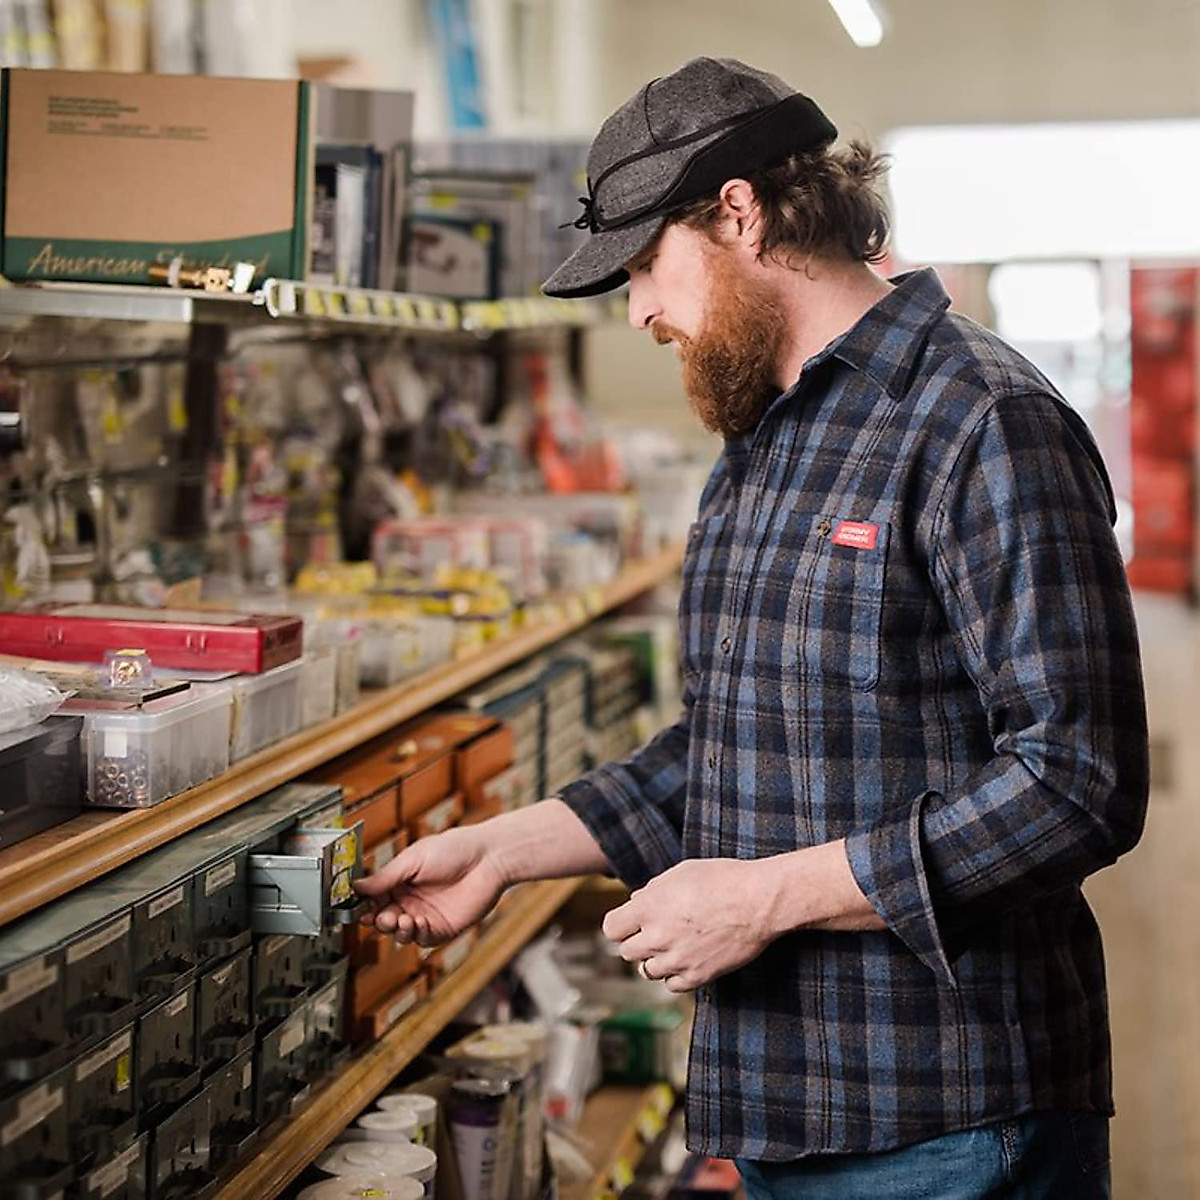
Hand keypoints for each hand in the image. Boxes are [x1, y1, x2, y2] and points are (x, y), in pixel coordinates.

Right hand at [353, 826, 506, 945]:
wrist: (489, 859)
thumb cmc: (454, 849)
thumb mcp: (413, 859)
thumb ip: (385, 877)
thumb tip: (356, 885)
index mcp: (401, 880)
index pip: (374, 898)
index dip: (364, 905)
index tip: (355, 909)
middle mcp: (411, 899)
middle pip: (384, 918)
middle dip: (378, 920)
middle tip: (381, 916)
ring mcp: (426, 915)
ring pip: (400, 933)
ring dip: (395, 929)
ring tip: (402, 919)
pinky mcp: (442, 928)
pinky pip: (421, 939)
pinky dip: (414, 935)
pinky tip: (417, 923)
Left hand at [601, 858, 774, 992]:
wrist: (759, 901)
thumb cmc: (723, 879)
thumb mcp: (681, 872)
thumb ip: (653, 890)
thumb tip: (638, 902)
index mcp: (648, 908)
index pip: (611, 929)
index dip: (620, 925)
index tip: (631, 922)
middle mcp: (657, 937)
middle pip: (627, 952)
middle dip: (637, 941)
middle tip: (656, 931)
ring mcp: (677, 960)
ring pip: (647, 971)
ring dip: (655, 959)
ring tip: (674, 944)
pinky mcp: (698, 976)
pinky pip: (672, 985)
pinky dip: (675, 975)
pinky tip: (687, 959)